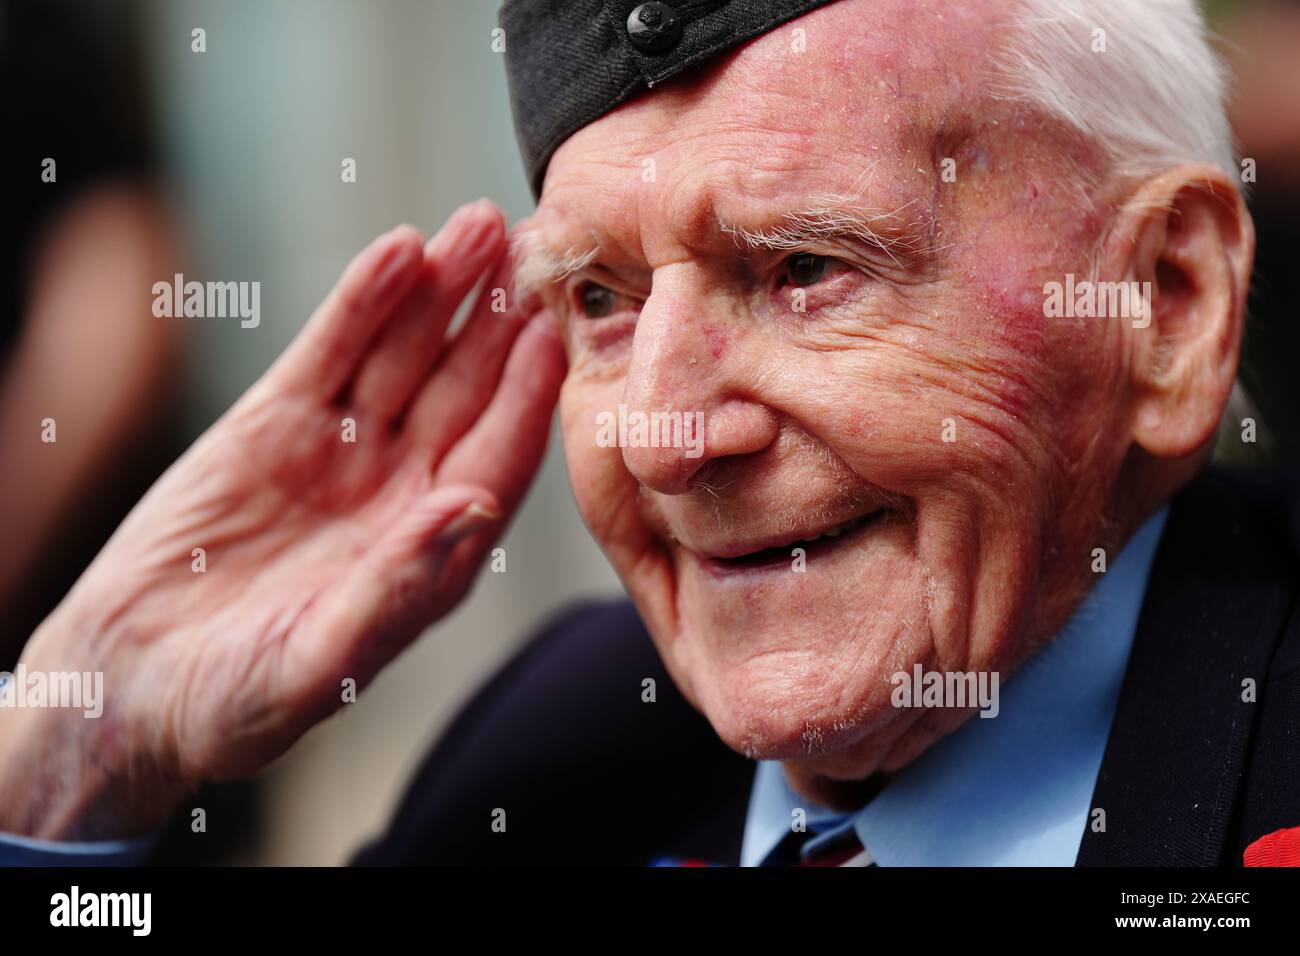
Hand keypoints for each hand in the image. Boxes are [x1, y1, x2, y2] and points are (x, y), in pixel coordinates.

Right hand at [0, 200, 565, 839]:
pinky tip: (397, 253)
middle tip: (531, 244)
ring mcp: (340, 451)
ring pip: (404, 356)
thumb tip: (476, 506)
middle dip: (497, 320)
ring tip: (475, 225)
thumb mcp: (323, 660)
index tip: (555, 332)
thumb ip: (401, 583)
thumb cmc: (237, 701)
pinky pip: (329, 354)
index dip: (527, 396)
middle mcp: (400, 489)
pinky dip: (361, 303)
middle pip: (463, 389)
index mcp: (433, 550)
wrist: (132, 687)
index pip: (497, 457)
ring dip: (441, 291)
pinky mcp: (273, 426)